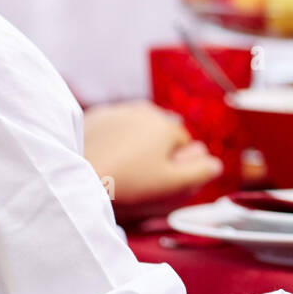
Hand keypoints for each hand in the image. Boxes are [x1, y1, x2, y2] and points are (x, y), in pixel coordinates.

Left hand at [82, 101, 222, 204]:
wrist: (76, 175)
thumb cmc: (127, 181)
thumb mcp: (172, 183)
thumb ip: (200, 172)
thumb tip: (216, 164)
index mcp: (167, 125)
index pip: (183, 143)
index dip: (176, 163)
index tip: (160, 178)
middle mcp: (145, 111)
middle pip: (160, 132)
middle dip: (156, 148)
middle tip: (141, 174)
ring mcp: (118, 110)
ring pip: (137, 127)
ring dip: (135, 141)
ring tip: (121, 166)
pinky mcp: (94, 115)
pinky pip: (113, 126)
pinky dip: (113, 137)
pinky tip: (106, 156)